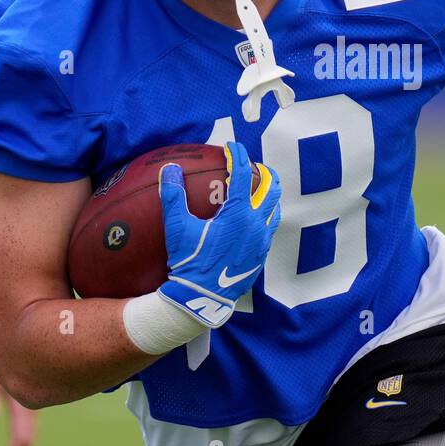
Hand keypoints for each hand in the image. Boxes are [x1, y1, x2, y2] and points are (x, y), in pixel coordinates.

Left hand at [0, 342, 37, 445]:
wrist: (22, 317)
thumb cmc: (1, 341)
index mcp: (27, 401)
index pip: (22, 440)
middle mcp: (37, 400)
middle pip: (28, 436)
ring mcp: (38, 391)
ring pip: (30, 423)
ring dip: (18, 439)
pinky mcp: (36, 382)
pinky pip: (32, 407)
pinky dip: (21, 424)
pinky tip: (9, 420)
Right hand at [155, 141, 280, 327]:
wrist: (202, 299)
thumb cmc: (190, 263)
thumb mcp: (178, 229)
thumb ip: (174, 197)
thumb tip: (168, 169)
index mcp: (239, 214)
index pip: (243, 176)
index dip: (238, 156)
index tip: (232, 146)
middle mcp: (257, 225)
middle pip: (272, 189)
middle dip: (265, 172)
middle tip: (254, 165)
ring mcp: (262, 241)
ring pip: (275, 209)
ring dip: (269, 195)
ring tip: (259, 189)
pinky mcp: (261, 255)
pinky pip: (270, 229)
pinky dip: (265, 216)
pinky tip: (253, 219)